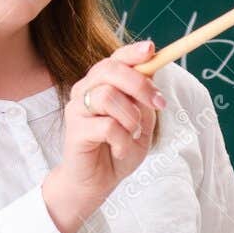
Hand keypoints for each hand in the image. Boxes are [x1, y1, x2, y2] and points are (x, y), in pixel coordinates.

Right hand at [45, 39, 165, 218]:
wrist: (97, 182)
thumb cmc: (118, 149)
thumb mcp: (142, 124)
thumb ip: (145, 101)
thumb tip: (153, 72)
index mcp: (102, 84)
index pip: (115, 59)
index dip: (133, 52)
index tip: (152, 50)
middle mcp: (86, 90)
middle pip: (110, 70)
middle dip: (140, 84)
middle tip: (158, 104)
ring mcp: (77, 109)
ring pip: (108, 96)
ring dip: (131, 118)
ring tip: (133, 135)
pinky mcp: (74, 130)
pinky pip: (107, 126)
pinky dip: (122, 140)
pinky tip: (121, 150)